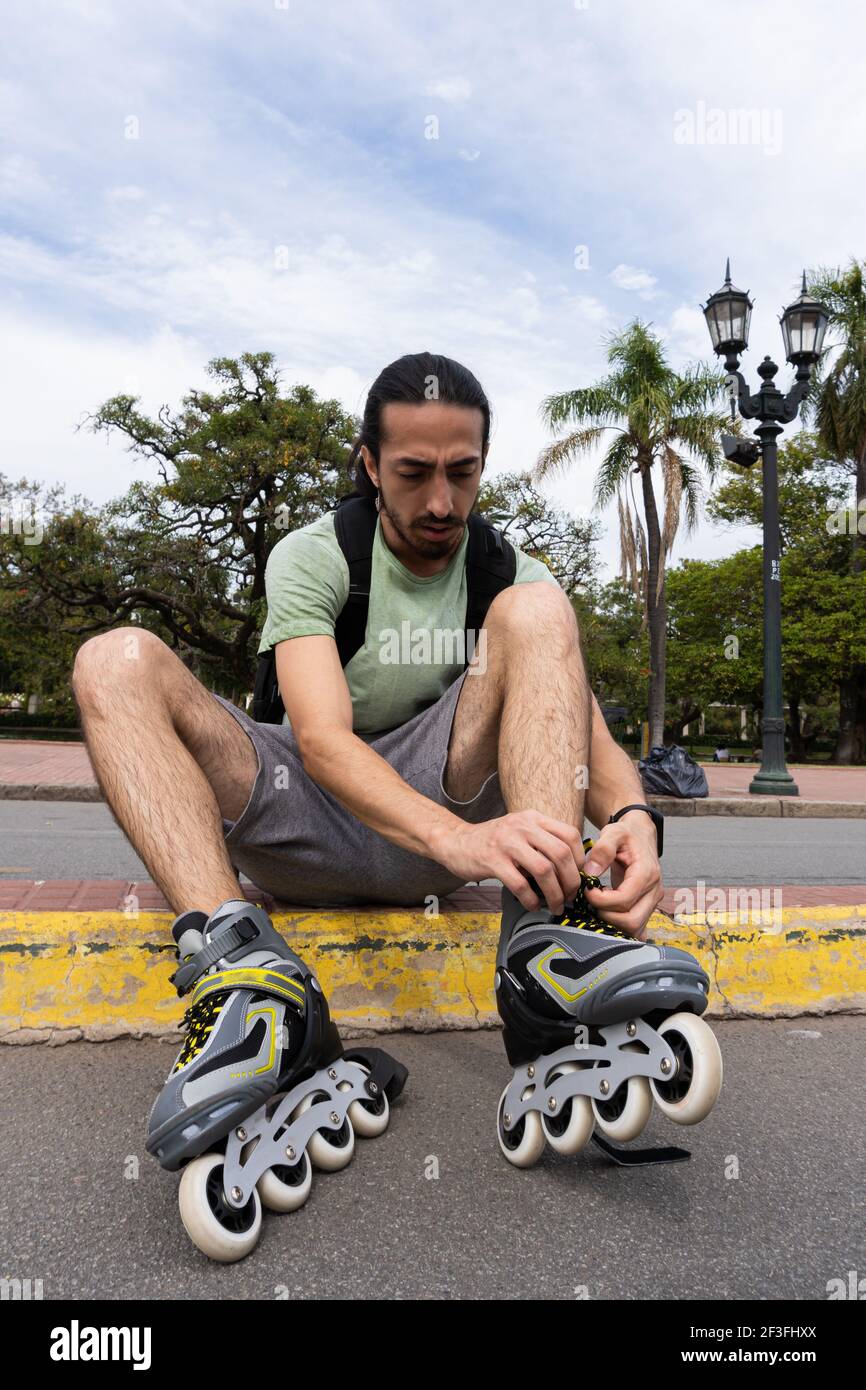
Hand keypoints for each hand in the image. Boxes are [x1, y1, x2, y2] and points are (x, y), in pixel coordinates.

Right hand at [435, 810, 585, 911]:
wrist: (455, 841)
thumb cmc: (492, 841)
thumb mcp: (519, 830)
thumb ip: (542, 840)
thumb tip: (571, 868)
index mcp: (532, 818)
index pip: (569, 834)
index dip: (580, 859)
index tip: (579, 876)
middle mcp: (522, 826)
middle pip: (561, 854)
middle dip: (571, 881)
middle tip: (570, 896)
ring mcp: (507, 843)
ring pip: (544, 870)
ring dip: (555, 894)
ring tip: (556, 906)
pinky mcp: (492, 861)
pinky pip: (520, 884)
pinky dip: (531, 900)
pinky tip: (532, 905)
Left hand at [582, 812, 663, 939]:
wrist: (640, 836)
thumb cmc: (627, 835)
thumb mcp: (613, 832)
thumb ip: (602, 849)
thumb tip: (591, 871)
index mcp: (646, 873)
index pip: (624, 900)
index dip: (601, 900)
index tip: (587, 890)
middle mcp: (654, 891)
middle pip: (632, 921)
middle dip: (606, 915)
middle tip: (592, 901)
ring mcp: (652, 901)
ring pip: (635, 928)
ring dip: (612, 922)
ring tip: (598, 904)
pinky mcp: (648, 908)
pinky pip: (638, 929)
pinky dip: (621, 927)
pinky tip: (607, 912)